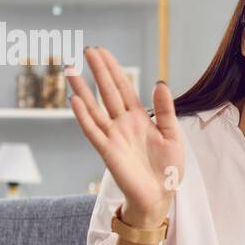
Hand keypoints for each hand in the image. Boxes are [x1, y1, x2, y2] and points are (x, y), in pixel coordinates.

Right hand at [67, 46, 183, 226]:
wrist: (160, 195)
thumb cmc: (168, 168)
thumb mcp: (173, 135)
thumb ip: (166, 111)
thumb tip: (159, 83)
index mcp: (139, 118)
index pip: (123, 87)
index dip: (113, 69)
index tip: (102, 51)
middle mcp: (123, 123)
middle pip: (108, 92)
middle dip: (98, 71)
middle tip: (87, 49)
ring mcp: (113, 136)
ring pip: (94, 107)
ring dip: (83, 89)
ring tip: (71, 70)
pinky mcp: (107, 151)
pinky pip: (93, 131)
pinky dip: (83, 116)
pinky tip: (75, 100)